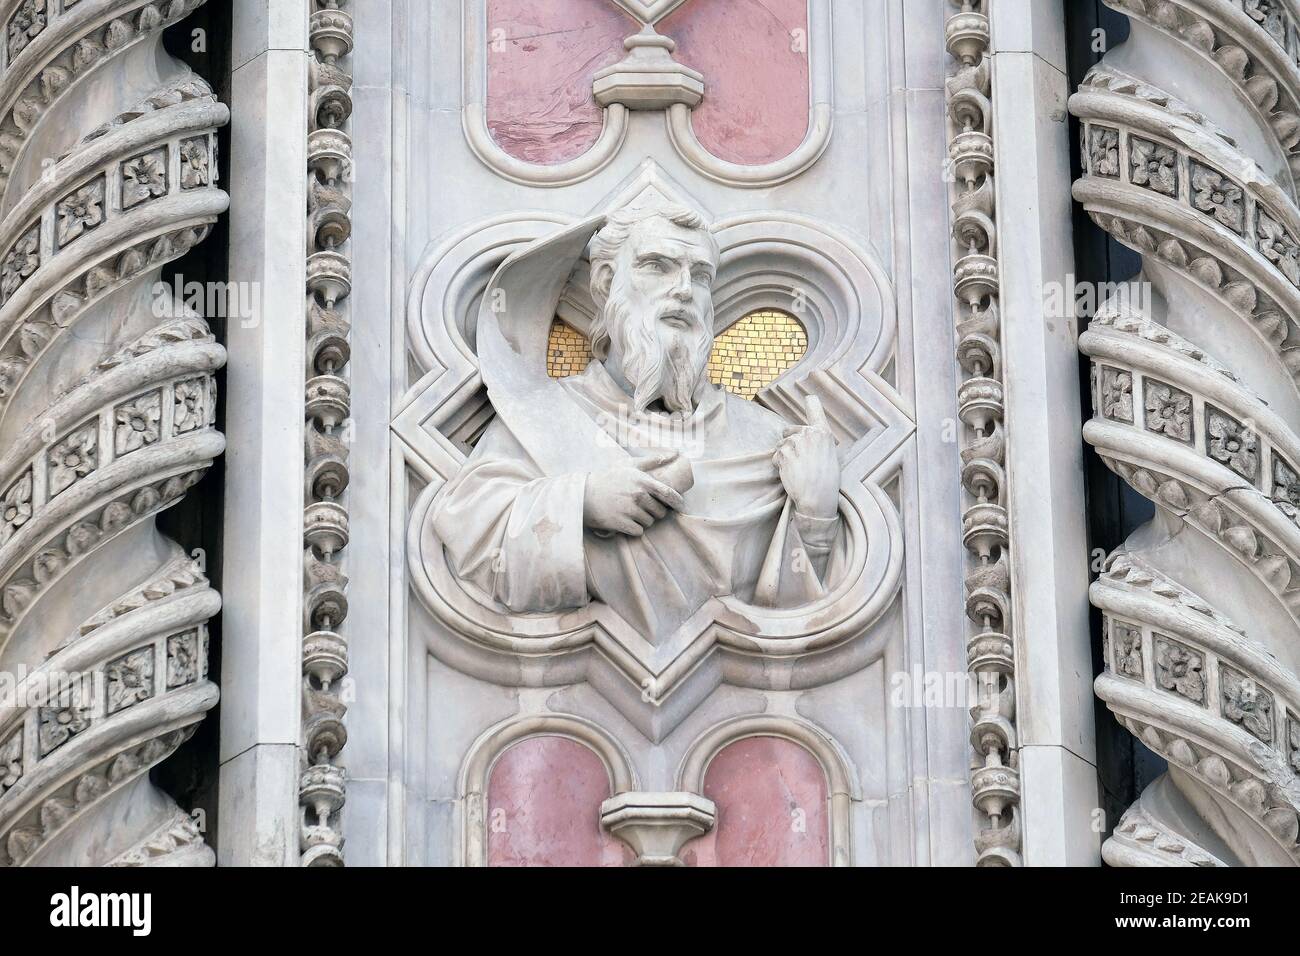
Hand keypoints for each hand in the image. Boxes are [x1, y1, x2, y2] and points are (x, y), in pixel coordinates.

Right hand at [583, 452, 687, 536]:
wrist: (583, 495)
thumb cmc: (608, 479)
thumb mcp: (629, 465)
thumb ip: (652, 460)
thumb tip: (675, 453)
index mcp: (643, 481)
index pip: (669, 494)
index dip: (677, 502)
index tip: (679, 507)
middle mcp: (638, 496)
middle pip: (660, 512)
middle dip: (654, 512)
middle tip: (641, 508)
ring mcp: (630, 510)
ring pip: (649, 523)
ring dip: (643, 520)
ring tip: (630, 513)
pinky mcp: (621, 523)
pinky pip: (638, 531)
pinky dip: (633, 529)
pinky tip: (625, 521)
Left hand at [774, 395, 839, 518]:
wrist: (818, 498)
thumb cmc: (826, 481)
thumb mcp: (829, 455)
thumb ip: (817, 442)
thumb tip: (803, 435)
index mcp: (823, 432)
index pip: (814, 407)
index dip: (810, 402)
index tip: (808, 398)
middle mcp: (809, 433)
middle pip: (789, 430)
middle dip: (789, 443)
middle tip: (800, 462)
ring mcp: (796, 442)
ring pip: (780, 445)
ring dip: (784, 456)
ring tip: (797, 469)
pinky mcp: (784, 454)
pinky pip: (776, 456)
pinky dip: (780, 465)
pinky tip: (791, 474)